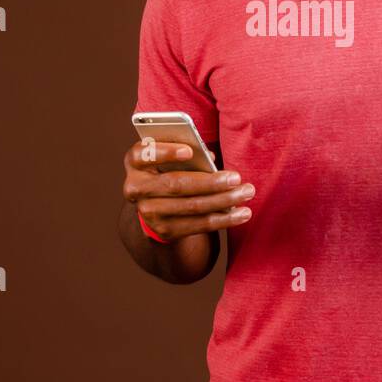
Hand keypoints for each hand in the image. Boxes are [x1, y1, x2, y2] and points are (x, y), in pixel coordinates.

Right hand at [122, 139, 255, 241]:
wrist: (158, 204)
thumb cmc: (171, 168)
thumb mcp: (171, 157)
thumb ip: (186, 152)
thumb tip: (209, 158)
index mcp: (135, 162)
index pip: (143, 154)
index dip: (165, 153)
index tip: (189, 151)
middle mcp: (136, 188)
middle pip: (175, 184)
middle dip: (209, 182)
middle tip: (236, 178)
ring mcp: (148, 212)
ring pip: (191, 207)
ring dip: (224, 201)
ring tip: (246, 193)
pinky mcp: (165, 231)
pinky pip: (199, 225)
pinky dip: (224, 219)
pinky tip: (242, 213)